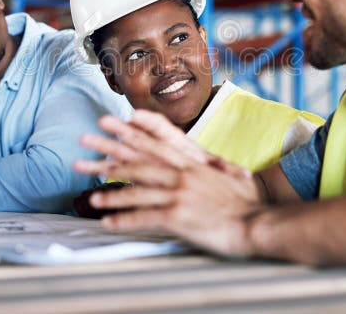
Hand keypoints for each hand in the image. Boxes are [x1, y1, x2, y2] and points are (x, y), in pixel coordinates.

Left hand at [74, 110, 261, 256]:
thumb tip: (211, 160)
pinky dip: (123, 219)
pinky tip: (107, 222)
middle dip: (108, 149)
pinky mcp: (178, 217)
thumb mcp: (236, 175)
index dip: (132, 130)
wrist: (261, 224)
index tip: (112, 120)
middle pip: (138, 158)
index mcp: (194, 163)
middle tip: (84, 142)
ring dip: (110, 191)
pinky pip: (143, 217)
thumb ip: (219, 166)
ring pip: (135, 188)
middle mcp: (183, 174)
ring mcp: (180, 194)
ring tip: (90, 195)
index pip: (157, 141)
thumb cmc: (251, 204)